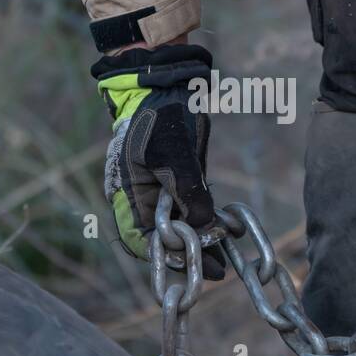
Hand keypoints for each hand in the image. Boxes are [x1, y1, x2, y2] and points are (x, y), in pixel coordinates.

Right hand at [92, 43, 222, 275]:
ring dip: (202, 242)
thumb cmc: (159, 117)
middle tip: (216, 271)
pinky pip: (193, 210)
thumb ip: (187, 192)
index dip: (164, 256)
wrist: (166, 84)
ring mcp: (162, 190)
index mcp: (128, 195)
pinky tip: (228, 231)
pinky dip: (208, 223)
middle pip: (162, 240)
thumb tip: (205, 226)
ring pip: (181, 227)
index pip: (140, 240)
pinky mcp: (182, 181)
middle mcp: (142, 199)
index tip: (190, 264)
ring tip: (225, 260)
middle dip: (187, 255)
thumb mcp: (172, 156)